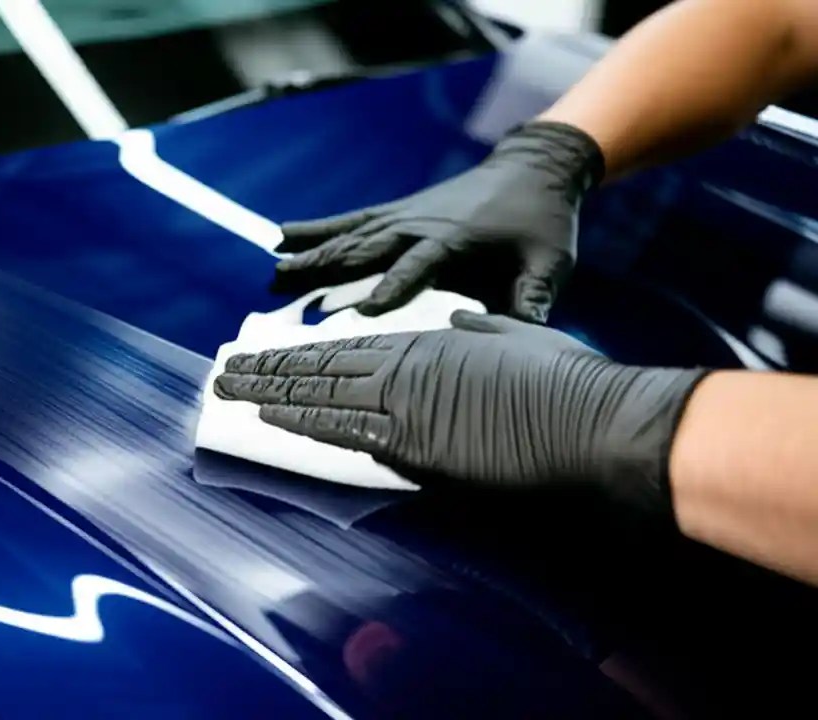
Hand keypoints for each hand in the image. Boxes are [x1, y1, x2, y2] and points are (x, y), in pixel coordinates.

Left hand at [213, 311, 707, 518]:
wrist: (590, 417)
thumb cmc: (565, 379)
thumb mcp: (519, 335)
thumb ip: (484, 329)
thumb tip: (465, 322)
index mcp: (430, 343)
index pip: (350, 348)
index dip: (306, 353)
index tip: (274, 356)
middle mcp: (408, 366)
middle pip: (323, 367)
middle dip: (271, 370)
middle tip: (228, 371)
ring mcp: (407, 403)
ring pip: (321, 392)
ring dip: (271, 392)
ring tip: (231, 389)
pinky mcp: (413, 441)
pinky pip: (344, 429)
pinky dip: (303, 421)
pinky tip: (271, 418)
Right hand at [272, 122, 603, 322]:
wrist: (535, 169)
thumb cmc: (542, 221)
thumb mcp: (549, 261)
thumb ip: (533, 296)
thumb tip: (525, 332)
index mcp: (455, 238)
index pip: (418, 265)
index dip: (393, 286)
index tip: (365, 311)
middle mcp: (419, 224)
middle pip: (367, 247)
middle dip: (328, 266)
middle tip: (288, 284)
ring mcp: (404, 215)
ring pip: (350, 235)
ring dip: (313, 251)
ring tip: (276, 270)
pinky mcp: (397, 212)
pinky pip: (351, 221)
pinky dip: (317, 228)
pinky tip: (282, 235)